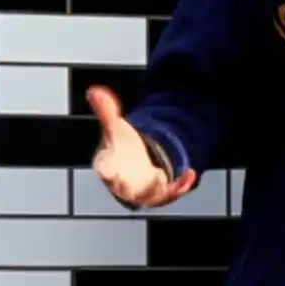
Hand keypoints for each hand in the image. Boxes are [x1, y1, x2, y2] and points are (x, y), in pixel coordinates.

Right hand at [88, 86, 195, 207]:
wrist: (135, 167)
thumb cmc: (119, 150)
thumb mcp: (115, 129)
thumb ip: (107, 111)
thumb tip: (95, 90)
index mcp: (108, 167)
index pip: (104, 169)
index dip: (105, 170)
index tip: (108, 169)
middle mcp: (123, 183)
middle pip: (123, 188)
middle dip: (126, 186)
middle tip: (132, 180)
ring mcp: (142, 190)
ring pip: (148, 195)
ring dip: (155, 189)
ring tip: (160, 177)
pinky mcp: (160, 193)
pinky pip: (171, 193)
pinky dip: (180, 185)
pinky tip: (189, 173)